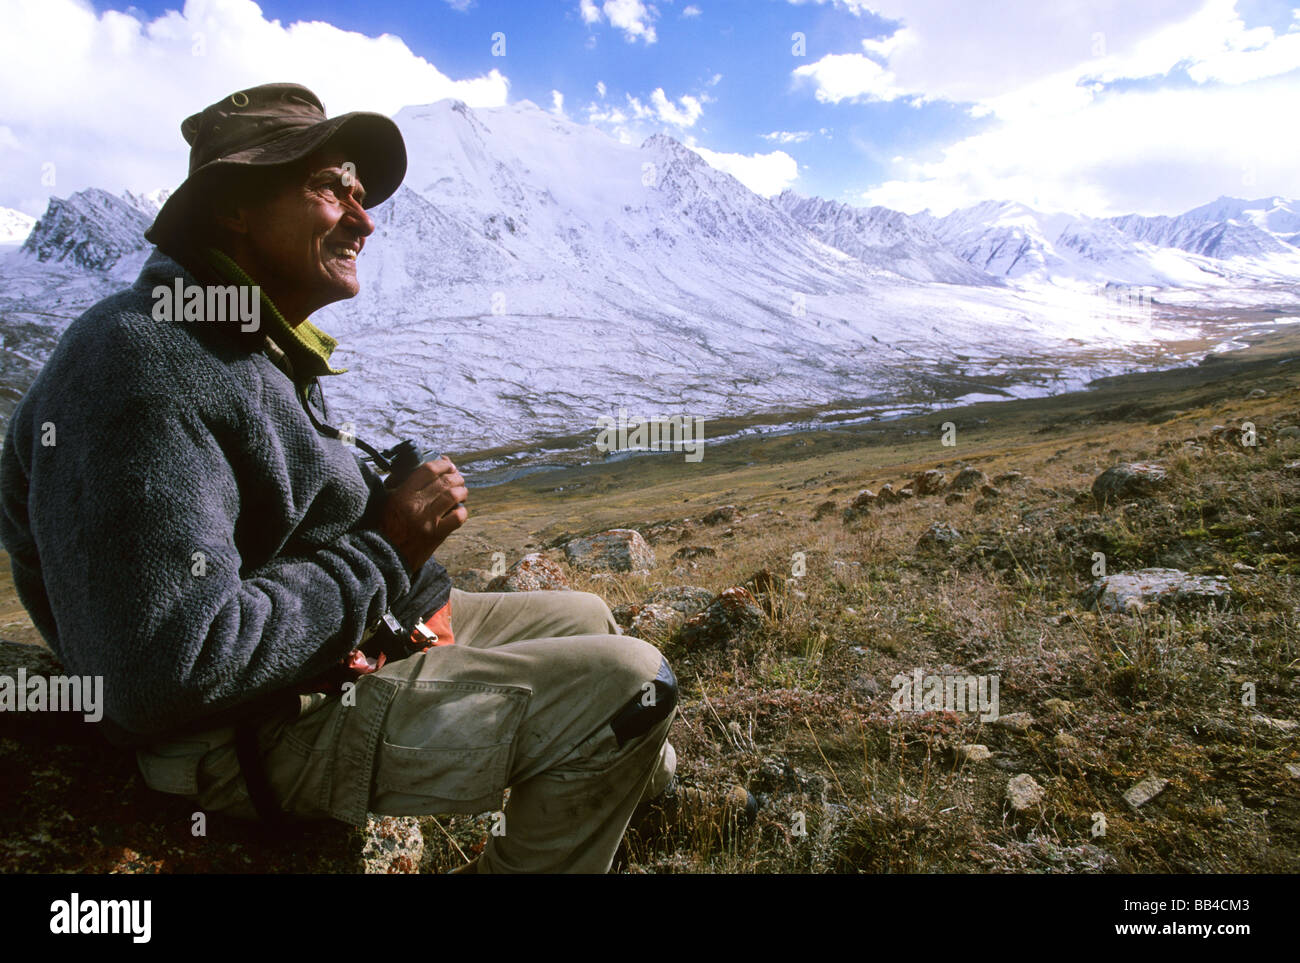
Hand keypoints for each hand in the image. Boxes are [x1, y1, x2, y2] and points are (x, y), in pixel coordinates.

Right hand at [378, 456, 468, 572]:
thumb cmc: (388, 527)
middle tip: (458, 479)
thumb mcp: (389, 501)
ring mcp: (427, 520)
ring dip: (462, 491)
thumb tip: (423, 471)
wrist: (386, 555)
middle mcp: (415, 505)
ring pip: (453, 496)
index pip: (428, 470)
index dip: (443, 464)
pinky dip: (463, 512)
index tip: (449, 465)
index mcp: (403, 494)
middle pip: (444, 481)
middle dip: (456, 477)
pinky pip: (457, 517)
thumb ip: (403, 486)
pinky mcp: (436, 535)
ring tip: (462, 492)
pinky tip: (461, 511)